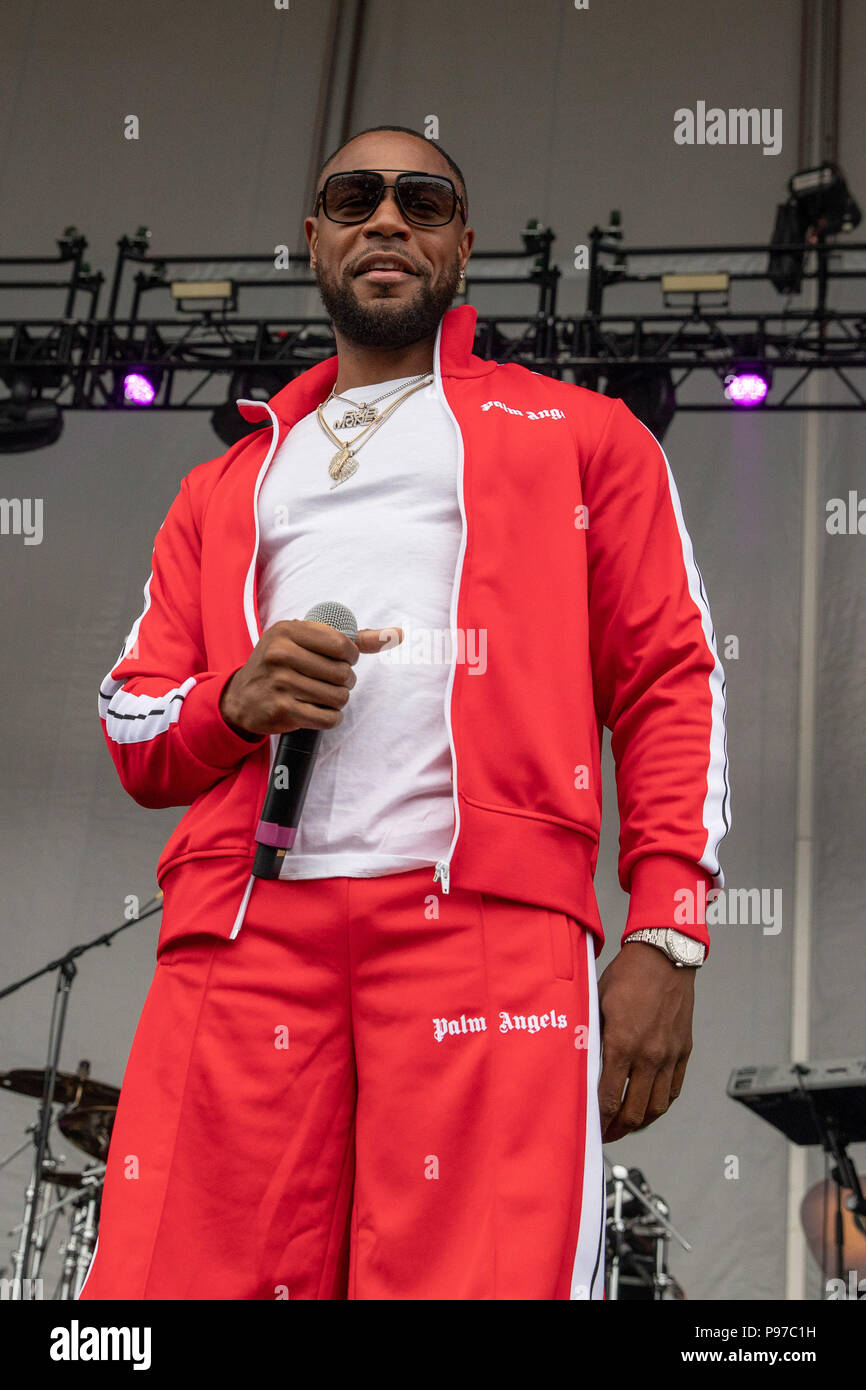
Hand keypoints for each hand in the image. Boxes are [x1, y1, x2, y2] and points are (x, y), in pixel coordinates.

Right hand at [219, 619, 402, 738]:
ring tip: (323, 696)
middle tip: (331, 682)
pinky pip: (328, 718)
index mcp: (288, 630)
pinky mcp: (283, 709)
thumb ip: (353, 638)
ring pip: (338, 698)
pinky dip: (330, 718)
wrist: (241, 697)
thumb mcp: (306, 640)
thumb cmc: (281, 664)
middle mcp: (281, 654)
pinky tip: (318, 711)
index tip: (341, 660)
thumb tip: (398, 633)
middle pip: (343, 674)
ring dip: (337, 701)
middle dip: (344, 682)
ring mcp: (280, 683)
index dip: (350, 657)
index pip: (343, 644)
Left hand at [596, 941, 695, 1142]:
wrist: (664, 957)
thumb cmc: (627, 976)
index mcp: (622, 1044)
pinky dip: (661, 1105)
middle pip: (634, 1111)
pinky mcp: (683, 1051)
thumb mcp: (597, 1003)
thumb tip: (579, 1064)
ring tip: (626, 1127)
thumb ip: (592, 1037)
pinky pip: (673, 1090)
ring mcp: (669, 1055)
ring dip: (640, 1123)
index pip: (609, 1097)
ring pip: (656, 1107)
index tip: (592, 1128)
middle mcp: (648, 1055)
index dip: (599, 1120)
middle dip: (618, 1129)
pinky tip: (649, 1107)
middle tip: (606, 1135)